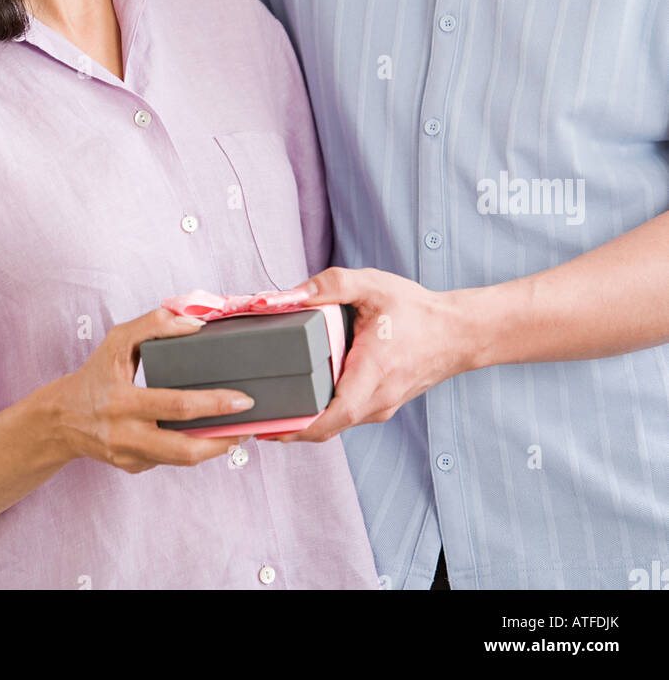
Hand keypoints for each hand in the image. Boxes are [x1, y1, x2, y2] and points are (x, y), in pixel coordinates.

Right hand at [50, 305, 254, 472]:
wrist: (61, 419)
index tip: (242, 399)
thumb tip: (195, 325)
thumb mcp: (117, 341)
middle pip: (184, 448)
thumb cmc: (94, 375)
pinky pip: (168, 460)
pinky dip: (189, 448)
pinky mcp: (133, 467)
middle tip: (249, 422)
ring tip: (236, 431)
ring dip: (214, 448)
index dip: (214, 404)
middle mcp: (126, 435)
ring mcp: (130, 456)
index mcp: (123, 402)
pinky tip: (203, 435)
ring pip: (181, 461)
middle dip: (223, 437)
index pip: (177, 405)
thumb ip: (154, 324)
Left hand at [267, 266, 471, 442]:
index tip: (269, 428)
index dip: (299, 428)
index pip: (334, 415)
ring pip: (338, 424)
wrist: (458, 332)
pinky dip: (324, 414)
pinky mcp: (383, 404)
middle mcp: (377, 399)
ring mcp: (381, 406)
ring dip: (307, 423)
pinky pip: (348, 416)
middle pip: (328, 427)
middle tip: (256, 419)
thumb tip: (291, 294)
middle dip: (291, 429)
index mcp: (373, 372)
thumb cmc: (417, 311)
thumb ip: (332, 284)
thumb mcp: (373, 286)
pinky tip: (305, 399)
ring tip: (273, 410)